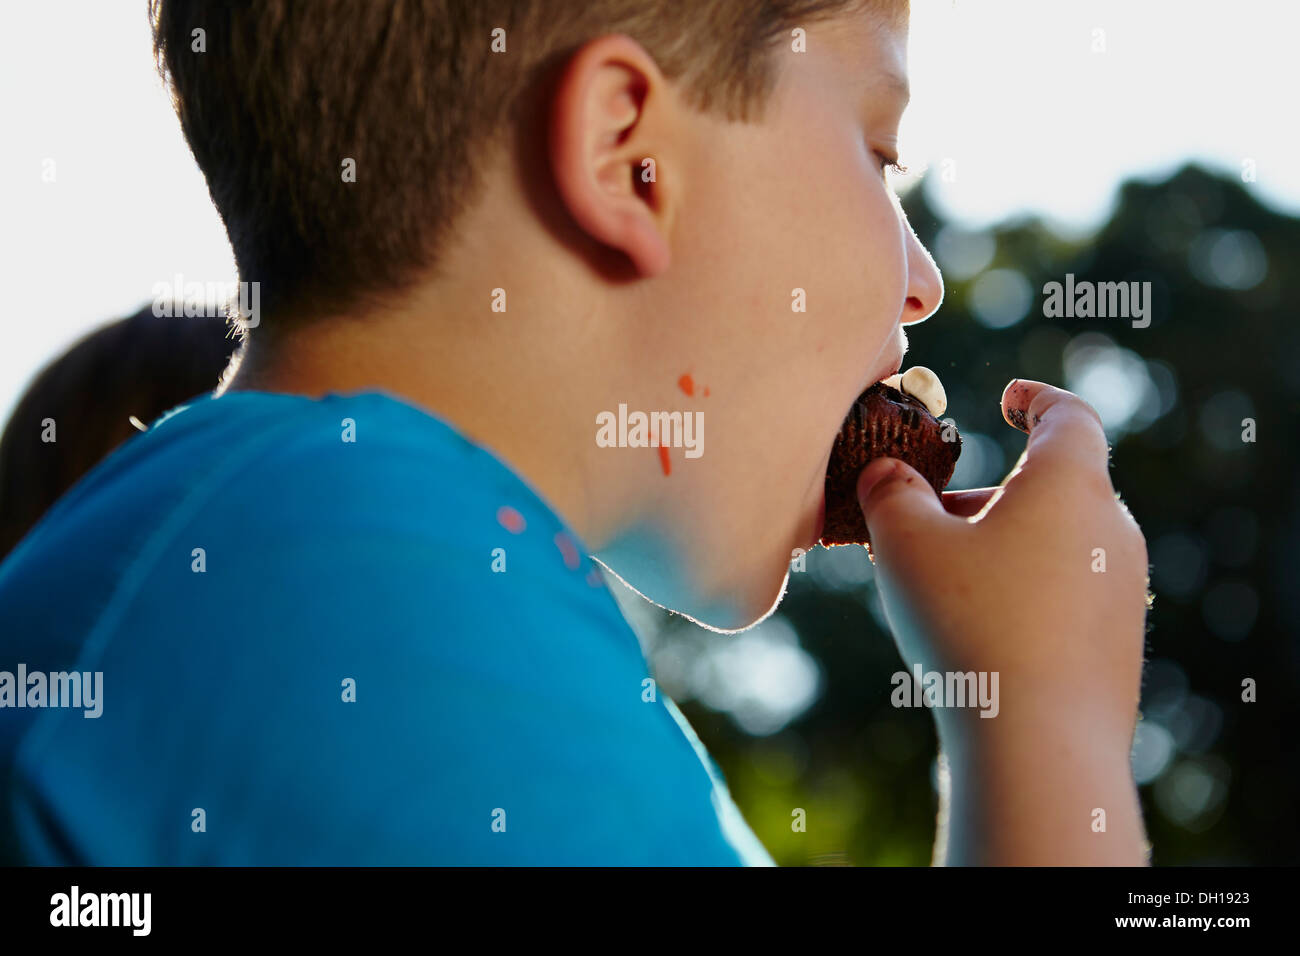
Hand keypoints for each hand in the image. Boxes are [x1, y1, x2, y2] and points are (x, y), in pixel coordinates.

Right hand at [857, 379, 1149, 863]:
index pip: (1069, 416)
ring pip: (1059, 543)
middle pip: (1055, 485)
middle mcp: (1110, 530)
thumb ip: (889, 494)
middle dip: (992, 492)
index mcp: (1070, 485)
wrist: (1038, 745)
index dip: (1037, 398)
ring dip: (1004, 543)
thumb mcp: (906, 545)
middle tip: (933, 512)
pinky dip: (1024, 589)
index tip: (1010, 397)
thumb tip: (885, 474)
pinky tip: (977, 630)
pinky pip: (1068, 593)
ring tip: (942, 578)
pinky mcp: (1118, 644)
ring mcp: (1123, 590)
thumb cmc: (970, 625)